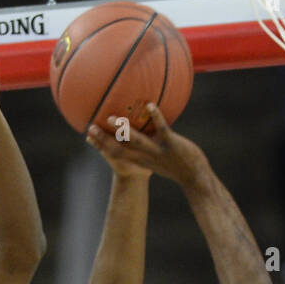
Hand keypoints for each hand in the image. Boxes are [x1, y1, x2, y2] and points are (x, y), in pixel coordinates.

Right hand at [86, 105, 207, 185]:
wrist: (195, 178)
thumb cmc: (178, 167)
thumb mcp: (159, 161)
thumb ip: (149, 150)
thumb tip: (143, 135)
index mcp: (141, 161)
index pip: (117, 153)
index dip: (102, 145)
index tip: (88, 136)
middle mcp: (146, 157)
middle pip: (120, 148)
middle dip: (104, 139)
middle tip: (91, 127)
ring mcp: (158, 150)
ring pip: (137, 140)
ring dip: (124, 129)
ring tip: (111, 118)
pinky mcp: (171, 144)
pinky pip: (162, 129)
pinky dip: (156, 117)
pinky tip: (150, 105)